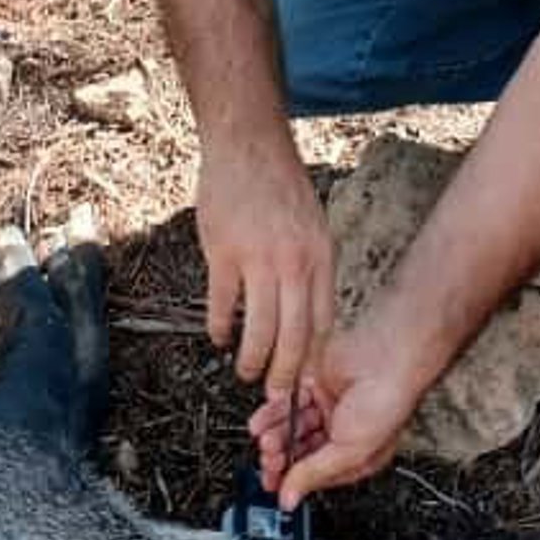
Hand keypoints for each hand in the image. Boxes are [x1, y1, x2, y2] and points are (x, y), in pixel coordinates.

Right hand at [196, 137, 334, 397]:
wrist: (249, 145)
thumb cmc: (282, 185)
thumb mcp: (315, 225)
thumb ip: (314, 267)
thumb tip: (312, 314)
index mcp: (320, 256)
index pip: (322, 322)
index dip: (313, 356)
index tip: (305, 378)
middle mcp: (294, 262)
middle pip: (293, 335)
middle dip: (285, 373)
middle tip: (276, 394)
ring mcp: (258, 259)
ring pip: (258, 329)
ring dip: (252, 360)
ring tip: (246, 373)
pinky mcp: (224, 253)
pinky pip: (222, 304)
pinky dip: (218, 327)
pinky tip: (218, 337)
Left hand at [249, 324, 424, 510]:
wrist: (388, 358)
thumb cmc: (386, 404)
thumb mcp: (350, 451)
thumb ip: (314, 473)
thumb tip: (289, 499)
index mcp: (355, 455)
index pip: (316, 474)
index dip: (293, 480)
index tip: (272, 485)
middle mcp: (340, 431)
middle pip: (300, 450)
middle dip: (282, 458)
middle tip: (268, 461)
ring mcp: (326, 406)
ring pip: (292, 426)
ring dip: (275, 436)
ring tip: (265, 441)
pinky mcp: (314, 382)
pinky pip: (288, 400)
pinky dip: (272, 412)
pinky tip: (261, 422)